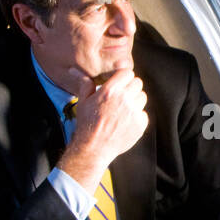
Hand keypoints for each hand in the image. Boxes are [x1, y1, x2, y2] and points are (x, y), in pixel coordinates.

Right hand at [57, 65, 147, 194]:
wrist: (94, 147)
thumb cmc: (87, 124)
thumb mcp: (82, 102)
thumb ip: (85, 85)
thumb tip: (76, 71)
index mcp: (110, 91)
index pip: (128, 73)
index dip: (124, 77)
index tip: (120, 83)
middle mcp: (124, 99)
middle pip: (138, 83)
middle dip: (131, 87)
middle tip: (122, 96)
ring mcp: (134, 112)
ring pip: (143, 97)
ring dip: (135, 100)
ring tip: (124, 109)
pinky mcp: (140, 124)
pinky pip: (144, 114)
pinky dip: (137, 116)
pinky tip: (126, 121)